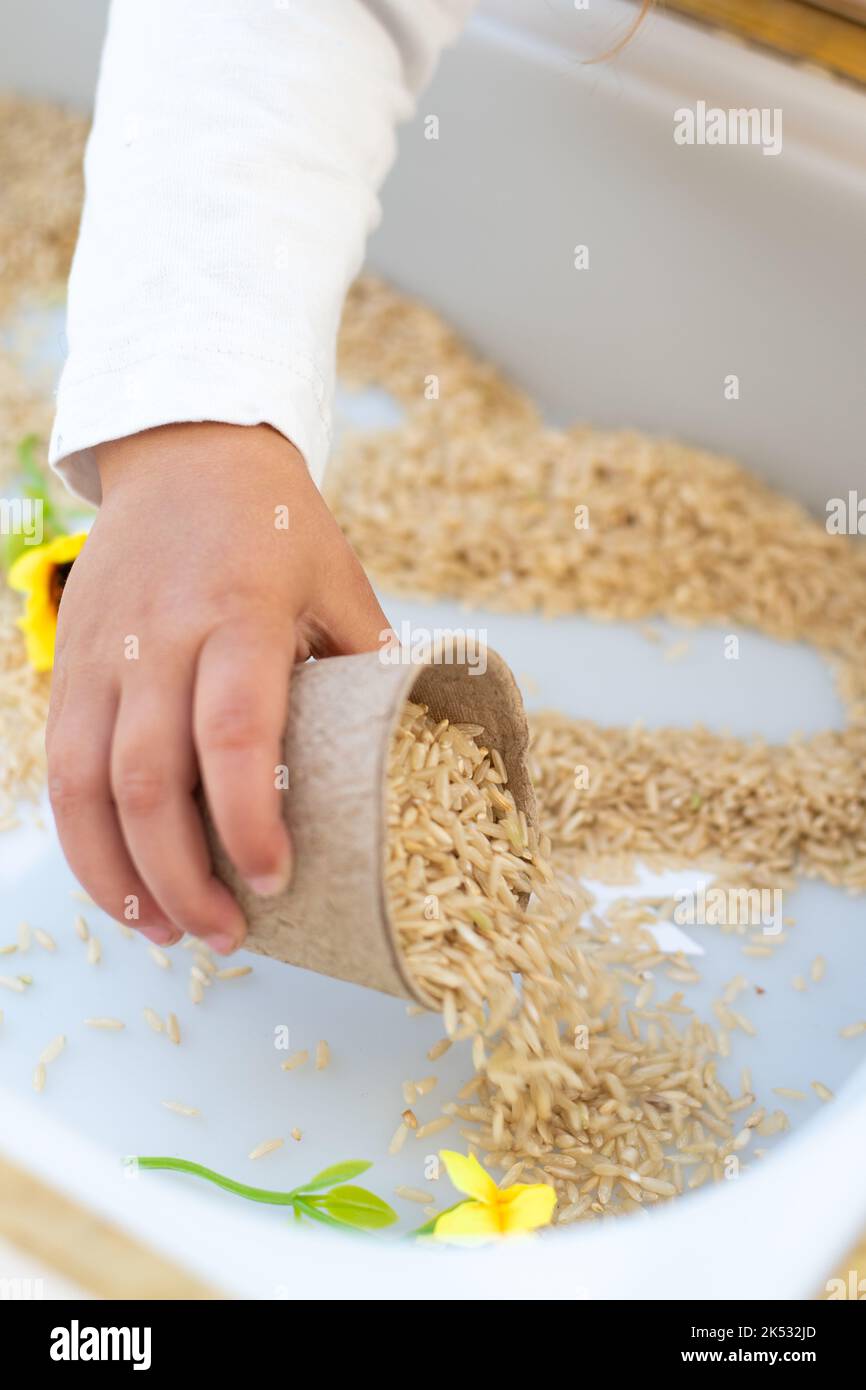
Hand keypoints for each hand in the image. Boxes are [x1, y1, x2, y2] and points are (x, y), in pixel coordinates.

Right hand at [47, 422, 387, 952]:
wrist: (186, 452)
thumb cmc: (279, 526)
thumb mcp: (341, 582)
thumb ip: (370, 669)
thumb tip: (413, 756)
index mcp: (242, 614)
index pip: (234, 730)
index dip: (248, 817)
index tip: (277, 880)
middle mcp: (160, 637)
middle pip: (148, 778)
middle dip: (183, 876)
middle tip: (228, 936)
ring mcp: (101, 652)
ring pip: (86, 785)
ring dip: (122, 875)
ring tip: (167, 932)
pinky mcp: (67, 665)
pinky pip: (60, 768)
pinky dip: (82, 840)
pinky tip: (120, 886)